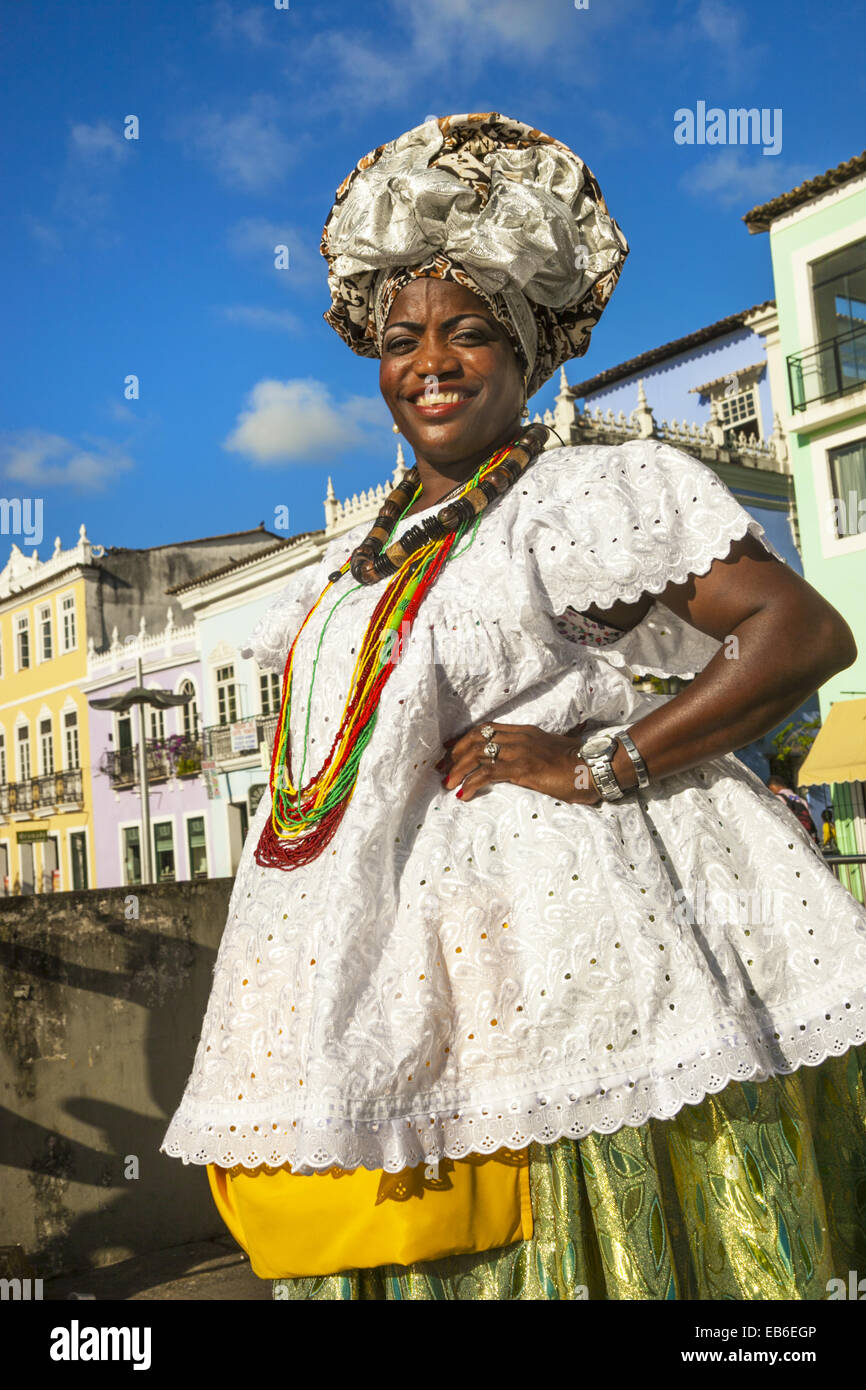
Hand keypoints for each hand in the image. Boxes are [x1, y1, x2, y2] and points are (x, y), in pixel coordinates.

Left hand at [433, 722, 602, 804]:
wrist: (595, 767)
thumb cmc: (578, 766)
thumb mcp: (550, 753)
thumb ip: (533, 755)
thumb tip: (520, 767)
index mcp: (524, 731)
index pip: (485, 729)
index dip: (463, 740)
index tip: (449, 752)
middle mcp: (519, 737)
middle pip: (475, 739)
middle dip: (454, 755)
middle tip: (441, 771)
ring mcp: (520, 751)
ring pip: (477, 754)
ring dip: (458, 770)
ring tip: (448, 785)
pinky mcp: (523, 768)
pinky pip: (488, 773)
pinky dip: (472, 783)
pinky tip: (464, 794)